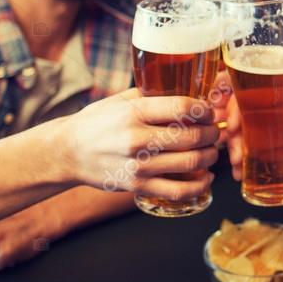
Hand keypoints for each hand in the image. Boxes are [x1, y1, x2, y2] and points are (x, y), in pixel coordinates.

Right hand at [57, 88, 221, 201]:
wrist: (67, 153)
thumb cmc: (97, 123)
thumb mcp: (120, 100)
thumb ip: (151, 95)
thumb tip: (187, 91)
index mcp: (134, 112)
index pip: (182, 107)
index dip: (205, 110)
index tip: (210, 111)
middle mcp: (137, 139)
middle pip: (192, 136)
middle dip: (211, 133)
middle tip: (215, 131)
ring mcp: (138, 166)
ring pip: (190, 162)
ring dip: (210, 156)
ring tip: (212, 150)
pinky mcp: (137, 186)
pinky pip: (178, 190)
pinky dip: (199, 185)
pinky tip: (206, 177)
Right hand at [224, 83, 282, 180]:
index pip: (252, 89)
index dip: (235, 104)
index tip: (231, 124)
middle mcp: (277, 105)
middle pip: (244, 112)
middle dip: (231, 130)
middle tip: (232, 150)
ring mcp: (278, 124)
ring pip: (247, 131)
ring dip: (235, 145)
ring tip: (235, 164)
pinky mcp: (281, 142)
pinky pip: (257, 147)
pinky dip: (246, 158)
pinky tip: (239, 172)